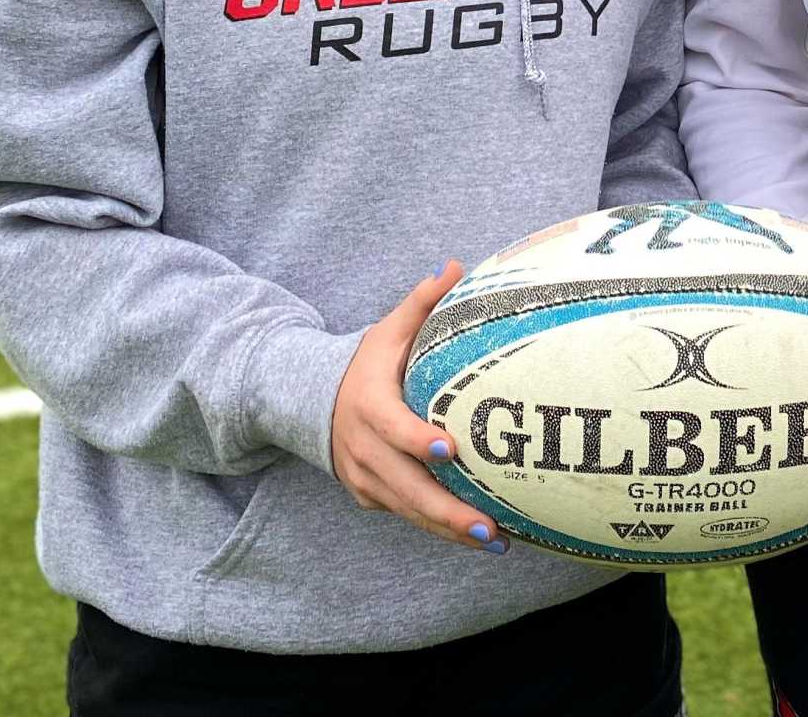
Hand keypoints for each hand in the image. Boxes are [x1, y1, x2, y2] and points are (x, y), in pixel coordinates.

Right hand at [329, 262, 506, 553]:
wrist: (311, 403)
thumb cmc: (366, 365)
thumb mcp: (386, 332)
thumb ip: (420, 303)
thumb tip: (454, 266)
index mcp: (370, 407)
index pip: (394, 428)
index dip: (418, 441)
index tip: (450, 449)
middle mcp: (364, 450)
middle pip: (407, 487)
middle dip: (447, 511)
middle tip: (489, 525)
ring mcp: (365, 479)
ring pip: (409, 511)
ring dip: (449, 530)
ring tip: (496, 541)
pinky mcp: (370, 497)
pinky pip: (407, 516)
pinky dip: (438, 529)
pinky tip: (478, 538)